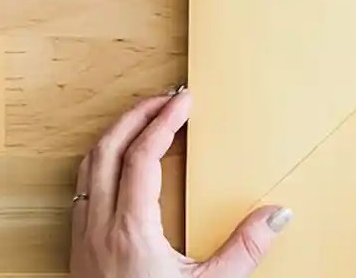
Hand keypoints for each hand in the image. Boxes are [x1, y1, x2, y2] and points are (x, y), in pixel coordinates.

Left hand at [71, 87, 292, 277]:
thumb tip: (278, 215)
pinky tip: (121, 173)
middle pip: (106, 149)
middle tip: (164, 100)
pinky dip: (101, 166)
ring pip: (87, 168)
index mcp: (130, 228)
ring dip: (114, 137)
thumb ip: (245, 249)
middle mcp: (98, 227)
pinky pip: (82, 192)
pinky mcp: (78, 255)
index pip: (143, 154)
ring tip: (143, 124)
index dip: (164, 121)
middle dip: (134, 115)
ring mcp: (82, 240)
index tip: (184, 101)